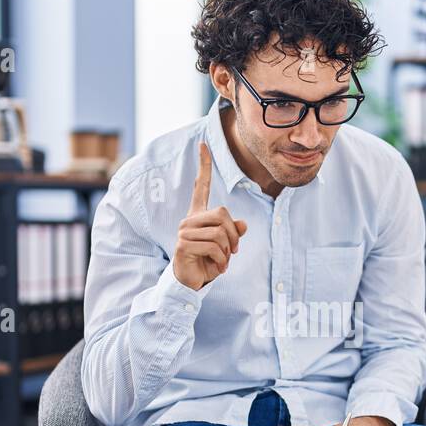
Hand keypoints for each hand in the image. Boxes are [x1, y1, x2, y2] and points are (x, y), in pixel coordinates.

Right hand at [173, 141, 247, 290]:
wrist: (192, 281)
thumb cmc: (208, 261)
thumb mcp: (225, 246)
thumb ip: (234, 232)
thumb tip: (242, 225)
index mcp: (199, 215)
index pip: (201, 186)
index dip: (203, 165)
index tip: (203, 144)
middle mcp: (189, 219)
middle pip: (222, 213)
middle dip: (233, 234)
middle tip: (233, 251)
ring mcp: (184, 231)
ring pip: (220, 232)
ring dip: (227, 251)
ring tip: (222, 261)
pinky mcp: (183, 244)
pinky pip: (213, 246)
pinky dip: (222, 260)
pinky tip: (217, 267)